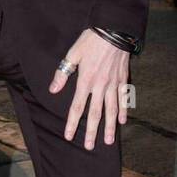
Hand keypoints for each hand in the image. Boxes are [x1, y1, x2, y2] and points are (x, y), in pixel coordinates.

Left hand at [49, 28, 130, 148]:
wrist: (114, 30)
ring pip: (111, 110)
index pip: (77, 107)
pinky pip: (123, 98)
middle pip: (95, 113)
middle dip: (91, 131)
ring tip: (108, 141)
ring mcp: (113, 84)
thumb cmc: (91, 40)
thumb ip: (63, 73)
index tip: (69, 136)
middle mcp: (100, 86)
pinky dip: (123, 111)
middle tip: (90, 147)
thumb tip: (53, 90)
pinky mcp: (123, 79)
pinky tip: (122, 121)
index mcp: (86, 80)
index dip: (72, 123)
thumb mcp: (73, 54)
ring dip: (109, 126)